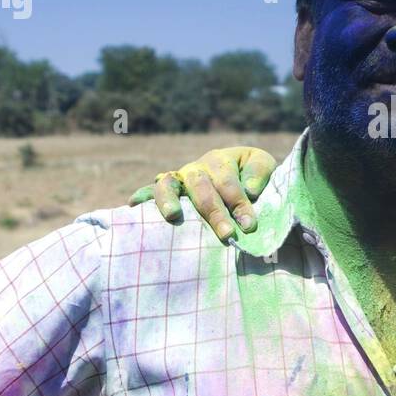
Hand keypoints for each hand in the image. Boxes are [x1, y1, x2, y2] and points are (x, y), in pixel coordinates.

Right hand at [129, 146, 277, 240]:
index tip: (249, 225)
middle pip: (201, 187)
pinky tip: (133, 208)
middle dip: (214, 212)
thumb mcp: (262, 164)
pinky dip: (141, 197)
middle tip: (227, 235)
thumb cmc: (251, 174)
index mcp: (220, 160)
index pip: (228, 182)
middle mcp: (196, 168)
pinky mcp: (166, 191)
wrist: (238, 171)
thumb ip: (259, 173)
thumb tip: (249, 190)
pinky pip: (150, 192)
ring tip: (171, 216)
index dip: (239, 203)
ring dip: (169, 200)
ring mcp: (178, 179)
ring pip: (169, 185)